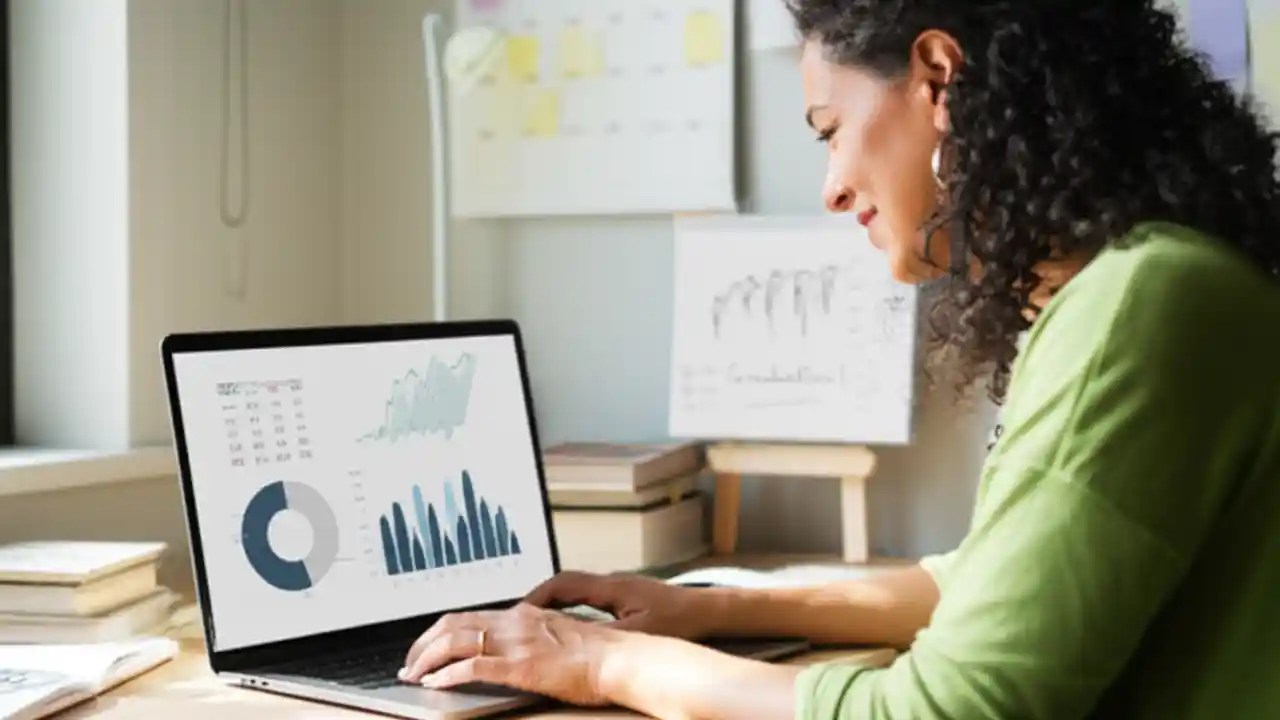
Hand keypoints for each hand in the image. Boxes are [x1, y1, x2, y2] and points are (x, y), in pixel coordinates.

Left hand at [398, 603, 630, 706]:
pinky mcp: (521, 666)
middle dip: (423, 644)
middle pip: (453, 624)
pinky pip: (472, 667)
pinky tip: (434, 685)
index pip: (469, 616)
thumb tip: (514, 646)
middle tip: (409, 663)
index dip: (440, 631)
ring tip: (413, 675)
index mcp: (523, 614)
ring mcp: (516, 643)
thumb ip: (533, 635)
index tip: (427, 648)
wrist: (620, 658)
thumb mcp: (560, 634)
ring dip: (426, 659)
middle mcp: (514, 622)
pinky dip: (447, 675)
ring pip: (455, 642)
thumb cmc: (600, 653)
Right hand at [524, 571, 715, 638]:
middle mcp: (609, 581)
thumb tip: (574, 639)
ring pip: (574, 588)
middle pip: (564, 583)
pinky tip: (564, 623)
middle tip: (516, 618)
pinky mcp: (623, 595)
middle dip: (538, 598)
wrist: (705, 610)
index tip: (517, 611)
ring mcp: (616, 587)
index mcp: (610, 587)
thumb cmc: (678, 619)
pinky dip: (568, 606)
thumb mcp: (640, 631)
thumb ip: (607, 634)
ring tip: (532, 621)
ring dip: (552, 602)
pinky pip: (586, 595)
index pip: (563, 584)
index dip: (537, 596)